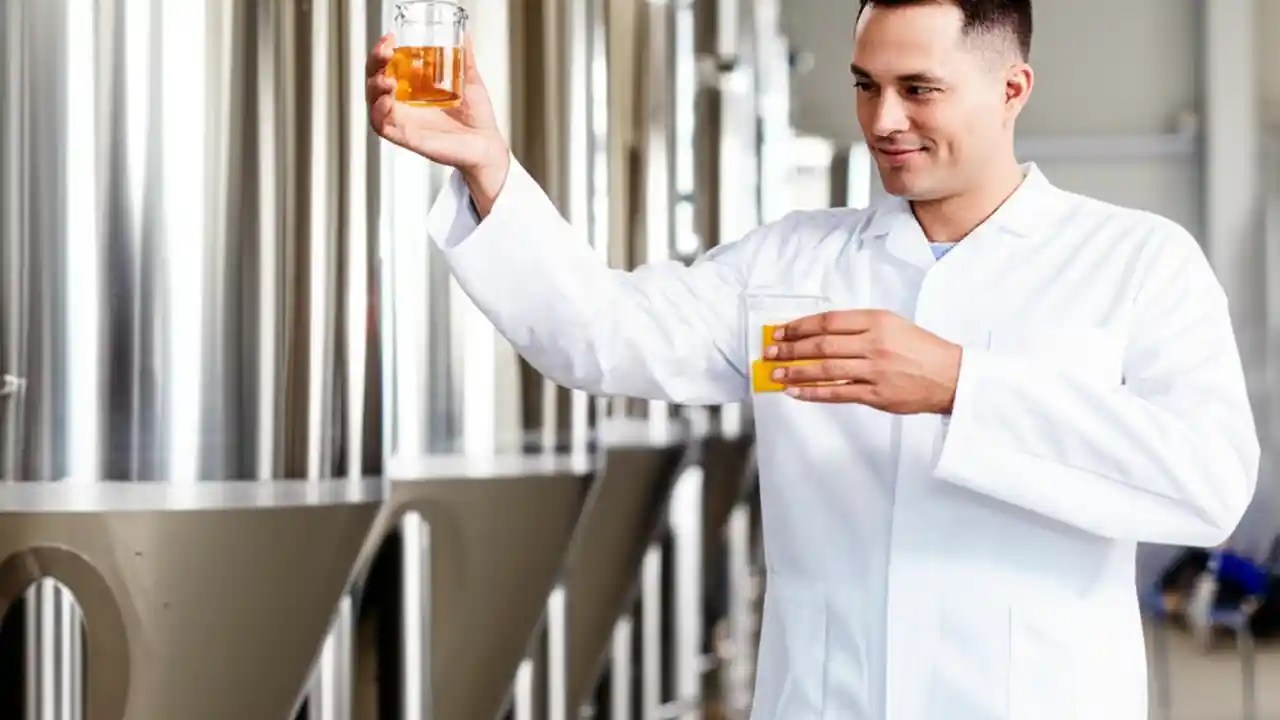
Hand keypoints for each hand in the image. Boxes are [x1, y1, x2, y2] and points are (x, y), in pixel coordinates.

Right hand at [366, 33, 509, 214]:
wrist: (487, 144)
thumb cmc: (477, 117)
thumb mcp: (470, 81)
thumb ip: (465, 59)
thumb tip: (465, 36)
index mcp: (414, 88)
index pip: (388, 65)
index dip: (383, 51)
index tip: (390, 39)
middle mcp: (405, 103)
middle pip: (375, 79)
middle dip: (375, 63)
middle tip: (386, 53)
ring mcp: (404, 120)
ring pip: (373, 102)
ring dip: (375, 87)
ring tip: (388, 79)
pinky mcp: (406, 137)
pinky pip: (382, 126)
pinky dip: (379, 112)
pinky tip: (388, 102)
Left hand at [766, 310, 961, 413]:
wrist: (951, 376)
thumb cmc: (921, 349)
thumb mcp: (893, 324)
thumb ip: (860, 327)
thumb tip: (819, 334)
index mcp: (877, 321)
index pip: (829, 321)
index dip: (801, 326)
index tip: (782, 330)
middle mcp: (874, 344)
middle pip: (822, 345)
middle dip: (791, 349)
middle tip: (771, 351)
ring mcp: (875, 371)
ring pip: (826, 370)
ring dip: (796, 372)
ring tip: (777, 373)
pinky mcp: (876, 395)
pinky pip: (837, 393)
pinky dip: (813, 393)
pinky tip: (795, 392)